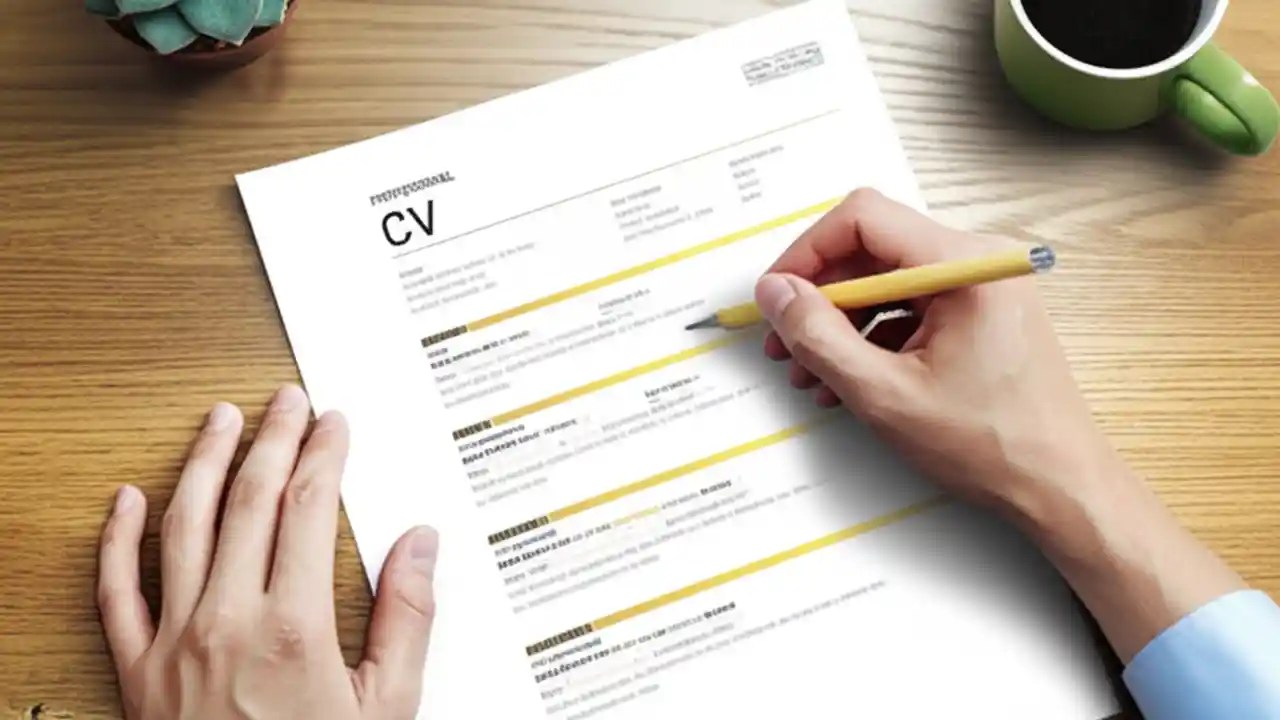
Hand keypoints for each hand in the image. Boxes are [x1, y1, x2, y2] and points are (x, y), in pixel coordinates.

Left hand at [96, 385, 437, 719]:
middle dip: (271, 439)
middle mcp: (225, 622)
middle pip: (249, 501)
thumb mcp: (389, 708)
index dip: (324, 454)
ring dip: (202, 464)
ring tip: (219, 421)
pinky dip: (116, 540)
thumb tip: (421, 544)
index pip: (308, 508)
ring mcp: (173, 643)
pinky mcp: (136, 671)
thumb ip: (407, 618)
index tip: (335, 424)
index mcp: (292, 627)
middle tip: (285, 401)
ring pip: (182, 527)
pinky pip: (115, 592)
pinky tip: (127, 500)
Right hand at [755, 190, 1244, 660]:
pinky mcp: (980, 314)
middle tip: (784, 339)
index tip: (777, 294)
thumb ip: (819, 337)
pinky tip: (848, 379)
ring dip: (841, 324)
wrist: (1061, 487)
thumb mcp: (885, 394)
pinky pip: (910, 307)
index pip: (863, 219)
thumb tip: (777, 293)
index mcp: (964, 264)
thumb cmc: (995, 445)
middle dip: (820, 297)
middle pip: (872, 249)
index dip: (807, 253)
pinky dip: (872, 338)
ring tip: (810, 370)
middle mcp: (978, 261)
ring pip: (886, 282)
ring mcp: (982, 287)